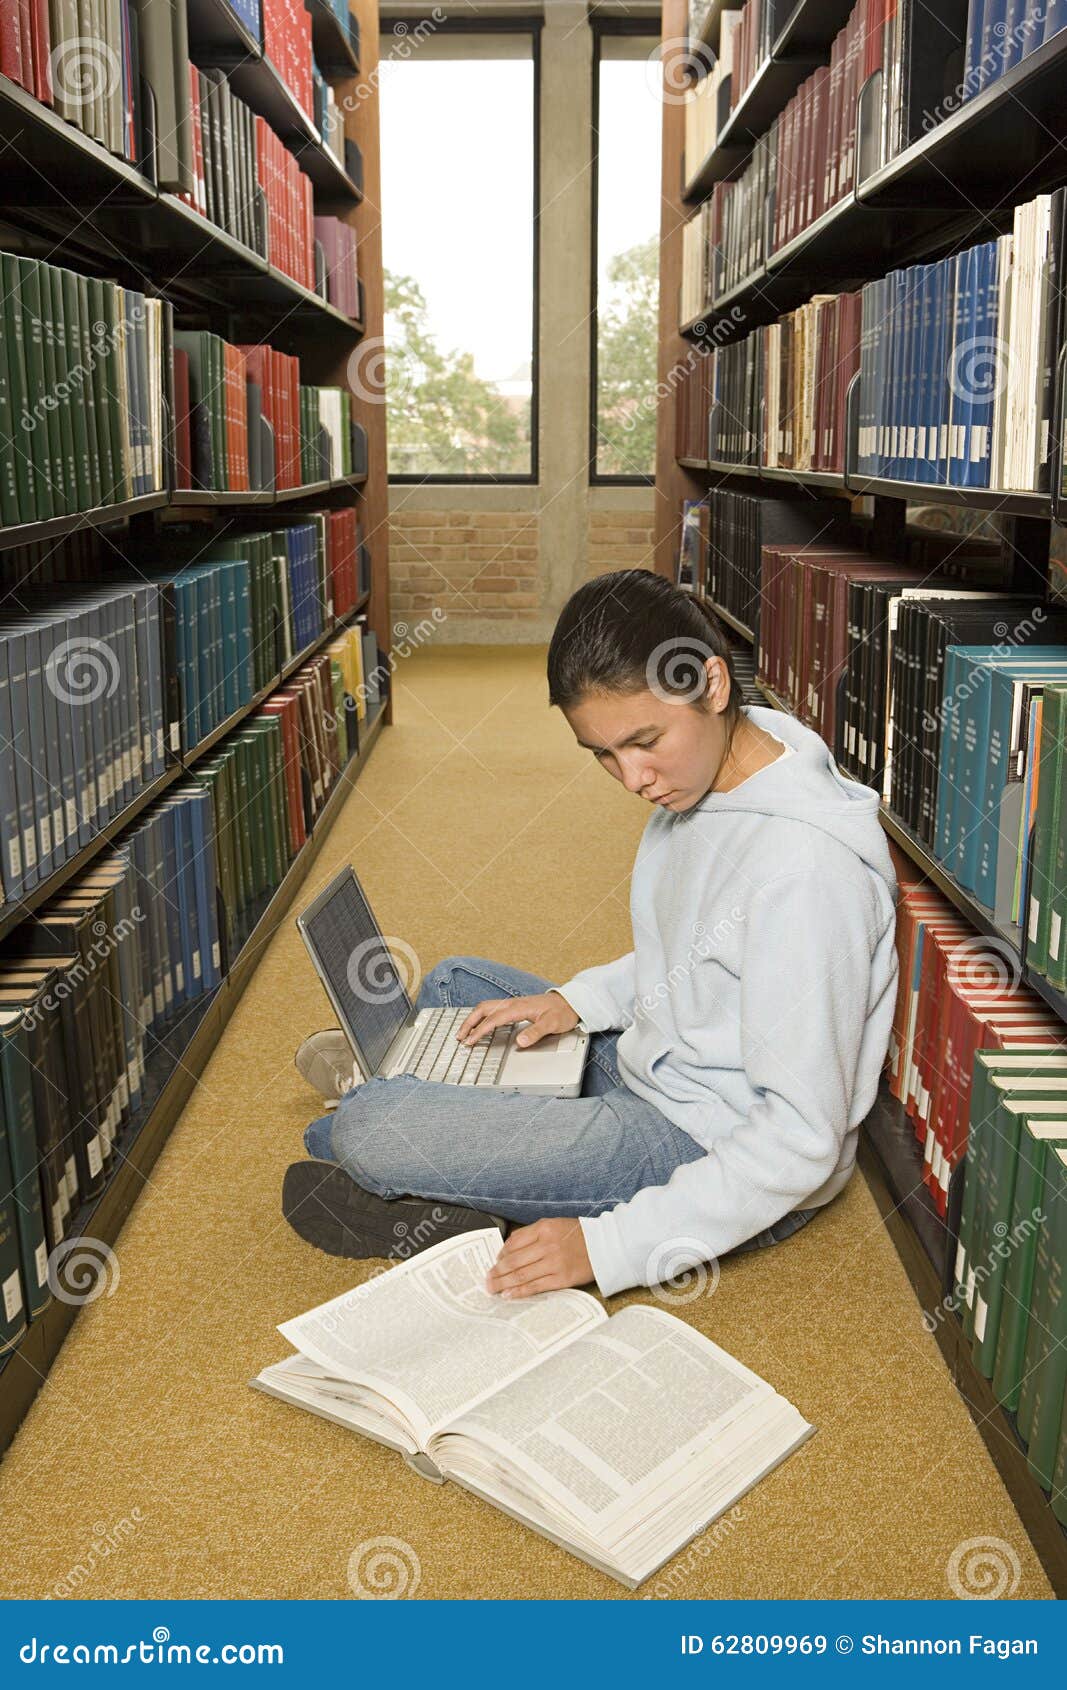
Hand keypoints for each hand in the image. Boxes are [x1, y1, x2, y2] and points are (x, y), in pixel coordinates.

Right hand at [456, 990, 578, 1048]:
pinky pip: (493, 1010)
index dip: (479, 1031)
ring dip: (473, 1019)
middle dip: (469, 1022)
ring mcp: (513, 1004)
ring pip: (486, 1008)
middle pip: (483, 1009)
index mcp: (518, 1007)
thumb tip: (520, 1041)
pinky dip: (482, 1017)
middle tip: (460, 1037)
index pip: (493, 1019)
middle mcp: (512, 1003)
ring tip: (465, 1032)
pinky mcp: (515, 1007)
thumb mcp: (552, 1024)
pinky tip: (481, 1026)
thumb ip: (536, 1032)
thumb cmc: (561, 1012)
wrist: (570, 1002)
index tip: (470, 1041)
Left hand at [484, 1219, 592, 1298]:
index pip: (514, 1243)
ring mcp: (555, 1263)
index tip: (494, 1262)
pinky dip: (520, 1292)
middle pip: (514, 1261)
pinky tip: (509, 1294)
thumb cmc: (578, 1236)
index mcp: (544, 1228)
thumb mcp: (554, 1225)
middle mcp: (548, 1245)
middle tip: (487, 1279)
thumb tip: (508, 1248)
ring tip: (493, 1289)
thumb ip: (532, 1234)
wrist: (605, 1246)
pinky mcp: (562, 1279)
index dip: (500, 1255)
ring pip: (521, 1275)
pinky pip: (535, 1286)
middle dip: (497, 1272)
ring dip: (503, 1283)